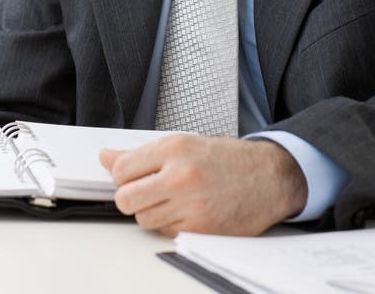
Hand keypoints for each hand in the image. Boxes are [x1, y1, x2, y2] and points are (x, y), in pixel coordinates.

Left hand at [100, 134, 306, 236]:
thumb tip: (106, 157)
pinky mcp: (200, 229)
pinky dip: (169, 223)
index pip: (121, 168)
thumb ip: (141, 153)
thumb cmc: (226, 158)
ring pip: (143, 219)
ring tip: (168, 199)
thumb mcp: (183, 143)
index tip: (128, 176)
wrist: (268, 176)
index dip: (120, 175)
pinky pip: (165, 231)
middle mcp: (180, 176)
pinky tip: (184, 210)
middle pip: (126, 198)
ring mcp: (190, 204)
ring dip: (150, 211)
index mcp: (173, 149)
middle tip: (142, 191)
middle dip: (129, 197)